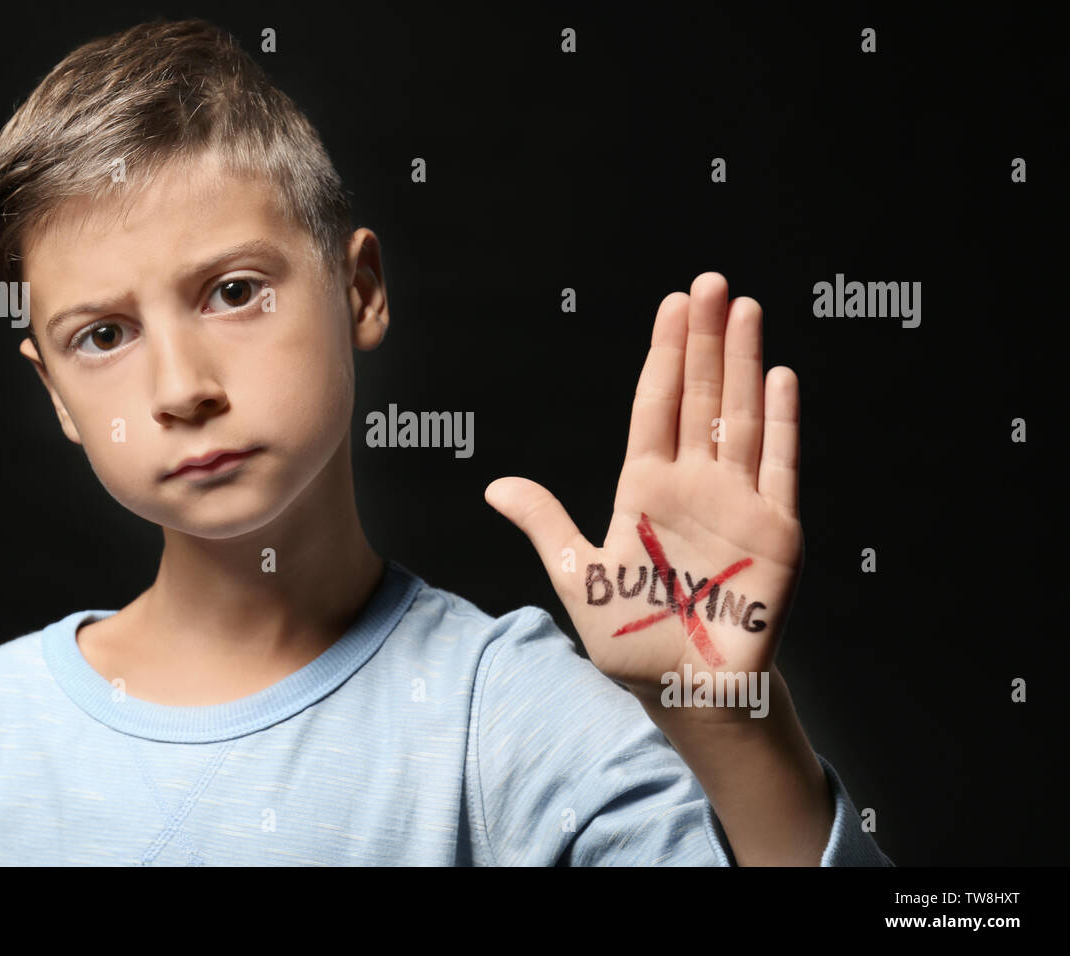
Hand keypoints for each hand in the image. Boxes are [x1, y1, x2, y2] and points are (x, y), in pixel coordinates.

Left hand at [485, 272, 802, 708]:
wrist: (685, 690)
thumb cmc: (633, 637)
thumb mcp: (579, 577)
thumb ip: (546, 525)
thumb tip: (494, 486)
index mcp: (644, 488)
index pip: (654, 406)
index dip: (664, 355)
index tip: (671, 306)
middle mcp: (693, 485)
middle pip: (699, 398)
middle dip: (705, 341)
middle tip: (709, 283)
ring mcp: (737, 503)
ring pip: (740, 418)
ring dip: (744, 365)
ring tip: (745, 310)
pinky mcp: (776, 531)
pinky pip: (779, 467)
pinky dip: (781, 423)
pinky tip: (779, 378)